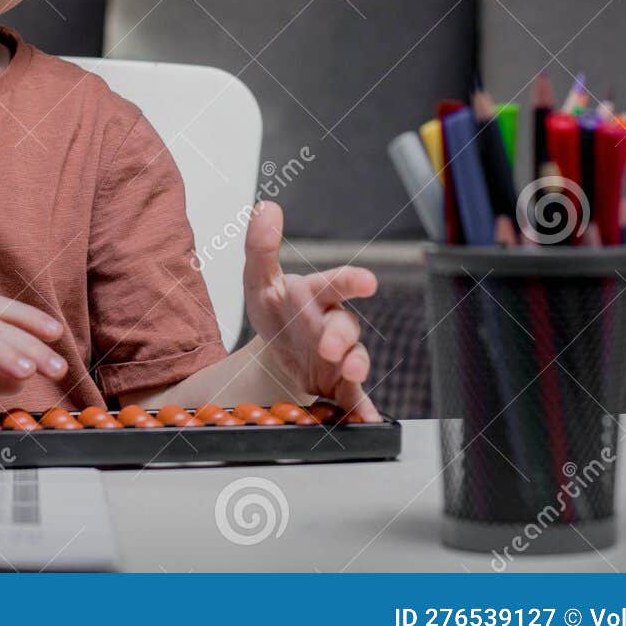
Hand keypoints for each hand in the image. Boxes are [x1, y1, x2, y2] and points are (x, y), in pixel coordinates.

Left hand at [243, 200, 382, 420]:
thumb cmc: (276, 313)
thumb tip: (266, 207)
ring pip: (356, 359)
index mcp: (316, 295)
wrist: (276, 356)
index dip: (352, 280)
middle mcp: (333, 324)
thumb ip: (260, 246)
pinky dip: (362, 408)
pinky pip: (355, 397)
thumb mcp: (258, 282)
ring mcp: (340, 356)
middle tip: (329, 345)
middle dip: (340, 335)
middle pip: (346, 325)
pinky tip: (366, 419)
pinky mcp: (339, 386)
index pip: (336, 283)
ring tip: (350, 371)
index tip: (367, 281)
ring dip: (356, 365)